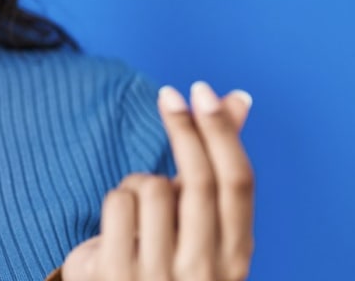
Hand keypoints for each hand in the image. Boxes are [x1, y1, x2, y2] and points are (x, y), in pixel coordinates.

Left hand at [61, 82, 254, 280]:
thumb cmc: (165, 258)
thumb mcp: (200, 222)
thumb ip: (216, 164)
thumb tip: (239, 98)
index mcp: (235, 258)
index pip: (238, 183)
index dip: (222, 133)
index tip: (202, 92)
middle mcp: (205, 271)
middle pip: (200, 180)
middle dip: (185, 128)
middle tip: (169, 94)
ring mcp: (160, 276)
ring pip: (153, 188)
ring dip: (140, 183)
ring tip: (138, 213)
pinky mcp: (117, 273)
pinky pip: (118, 203)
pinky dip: (116, 201)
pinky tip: (115, 229)